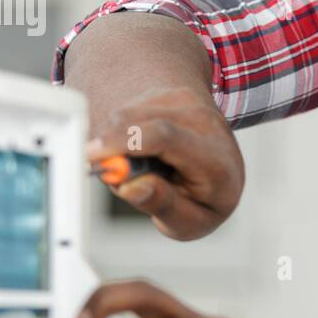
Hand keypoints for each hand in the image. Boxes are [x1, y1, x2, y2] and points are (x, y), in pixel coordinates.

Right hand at [87, 87, 243, 240]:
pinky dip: (123, 131)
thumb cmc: (203, 202)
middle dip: (110, 141)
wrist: (222, 172)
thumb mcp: (189, 222)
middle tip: (101, 167)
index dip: (124, 142)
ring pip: (131, 113)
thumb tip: (130, 186)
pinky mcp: (175, 95)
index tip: (94, 156)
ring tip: (137, 169)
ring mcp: (193, 104)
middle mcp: (208, 125)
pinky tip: (141, 150)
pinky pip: (132, 109)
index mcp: (216, 161)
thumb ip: (162, 205)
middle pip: (143, 120)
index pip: (165, 137)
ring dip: (117, 140)